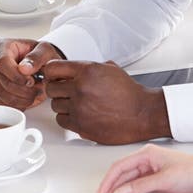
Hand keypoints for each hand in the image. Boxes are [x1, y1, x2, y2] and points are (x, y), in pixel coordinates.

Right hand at [0, 38, 61, 109]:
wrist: (39, 65)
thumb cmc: (39, 55)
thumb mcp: (45, 50)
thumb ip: (37, 57)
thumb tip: (24, 69)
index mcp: (2, 47)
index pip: (3, 63)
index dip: (17, 76)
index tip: (31, 81)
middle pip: (4, 82)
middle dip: (25, 90)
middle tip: (39, 88)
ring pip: (4, 96)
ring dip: (23, 98)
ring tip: (35, 92)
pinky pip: (2, 104)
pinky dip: (18, 105)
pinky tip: (27, 98)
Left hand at [43, 60, 171, 143]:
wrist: (142, 113)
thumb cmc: (129, 92)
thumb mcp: (110, 68)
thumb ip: (88, 67)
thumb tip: (71, 70)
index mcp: (87, 71)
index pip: (52, 68)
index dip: (52, 73)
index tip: (54, 76)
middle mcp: (80, 88)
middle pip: (51, 88)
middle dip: (58, 89)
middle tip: (67, 91)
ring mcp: (79, 108)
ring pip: (55, 105)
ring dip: (63, 105)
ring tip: (78, 104)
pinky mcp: (80, 126)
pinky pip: (61, 120)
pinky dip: (68, 118)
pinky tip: (79, 114)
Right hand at [97, 144, 192, 192]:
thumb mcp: (164, 180)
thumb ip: (141, 186)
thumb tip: (121, 191)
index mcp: (146, 154)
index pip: (120, 167)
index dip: (108, 181)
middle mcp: (147, 160)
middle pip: (122, 173)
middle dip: (109, 187)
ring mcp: (151, 169)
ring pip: (128, 180)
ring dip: (117, 191)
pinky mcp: (156, 178)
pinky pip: (137, 185)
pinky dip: (128, 192)